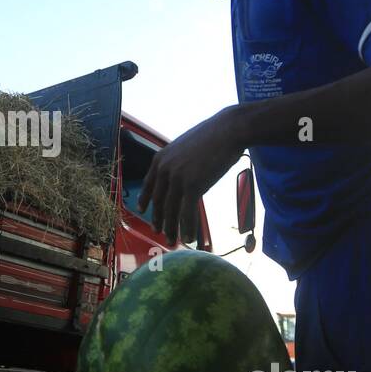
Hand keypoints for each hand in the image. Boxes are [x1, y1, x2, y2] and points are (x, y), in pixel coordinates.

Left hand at [138, 107, 245, 244]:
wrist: (228, 130)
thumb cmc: (211, 137)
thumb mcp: (184, 146)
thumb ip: (177, 162)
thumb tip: (179, 175)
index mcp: (160, 159)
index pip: (149, 184)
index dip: (145, 200)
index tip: (142, 211)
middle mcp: (165, 169)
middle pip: (159, 201)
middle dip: (158, 220)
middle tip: (159, 233)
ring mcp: (178, 178)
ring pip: (171, 210)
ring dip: (171, 229)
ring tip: (172, 241)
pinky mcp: (193, 186)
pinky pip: (187, 212)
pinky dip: (187, 227)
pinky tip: (188, 237)